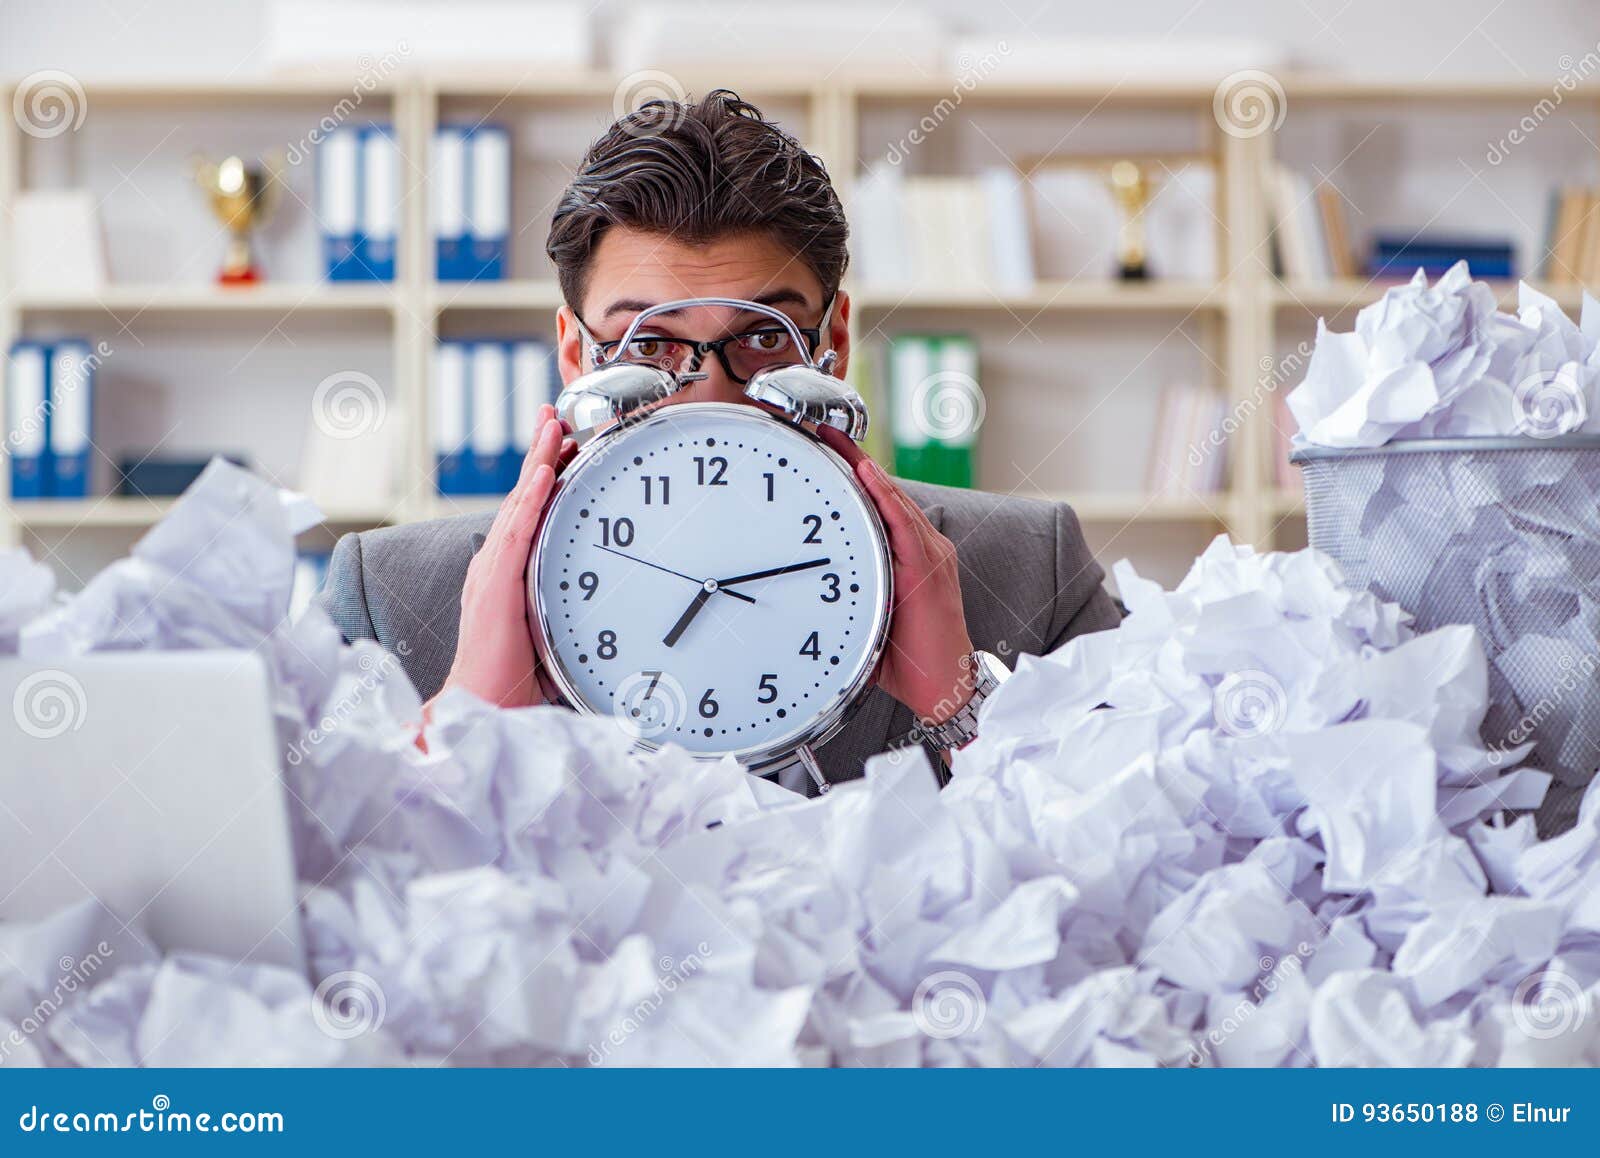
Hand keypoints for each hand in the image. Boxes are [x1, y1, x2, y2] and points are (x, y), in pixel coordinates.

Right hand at [433, 404, 574, 709]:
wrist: (480, 709)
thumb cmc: (510, 682)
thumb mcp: (548, 636)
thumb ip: (566, 611)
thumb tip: (604, 612)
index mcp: (507, 573)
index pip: (530, 513)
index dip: (544, 476)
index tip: (563, 445)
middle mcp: (496, 565)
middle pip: (523, 497)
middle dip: (540, 453)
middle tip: (555, 414)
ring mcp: (493, 573)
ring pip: (520, 504)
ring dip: (538, 462)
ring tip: (552, 426)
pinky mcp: (496, 587)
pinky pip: (518, 533)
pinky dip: (533, 498)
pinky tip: (546, 471)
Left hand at [816, 426, 976, 725]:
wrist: (944, 688)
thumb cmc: (906, 660)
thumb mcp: (868, 619)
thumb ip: (847, 593)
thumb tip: (798, 590)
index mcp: (906, 556)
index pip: (875, 504)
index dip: (851, 473)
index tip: (821, 447)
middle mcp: (922, 547)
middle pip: (882, 492)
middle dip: (850, 458)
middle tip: (818, 428)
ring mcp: (929, 555)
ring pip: (892, 501)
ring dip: (862, 468)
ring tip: (834, 438)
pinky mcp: (930, 569)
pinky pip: (905, 526)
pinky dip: (886, 497)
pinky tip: (867, 474)